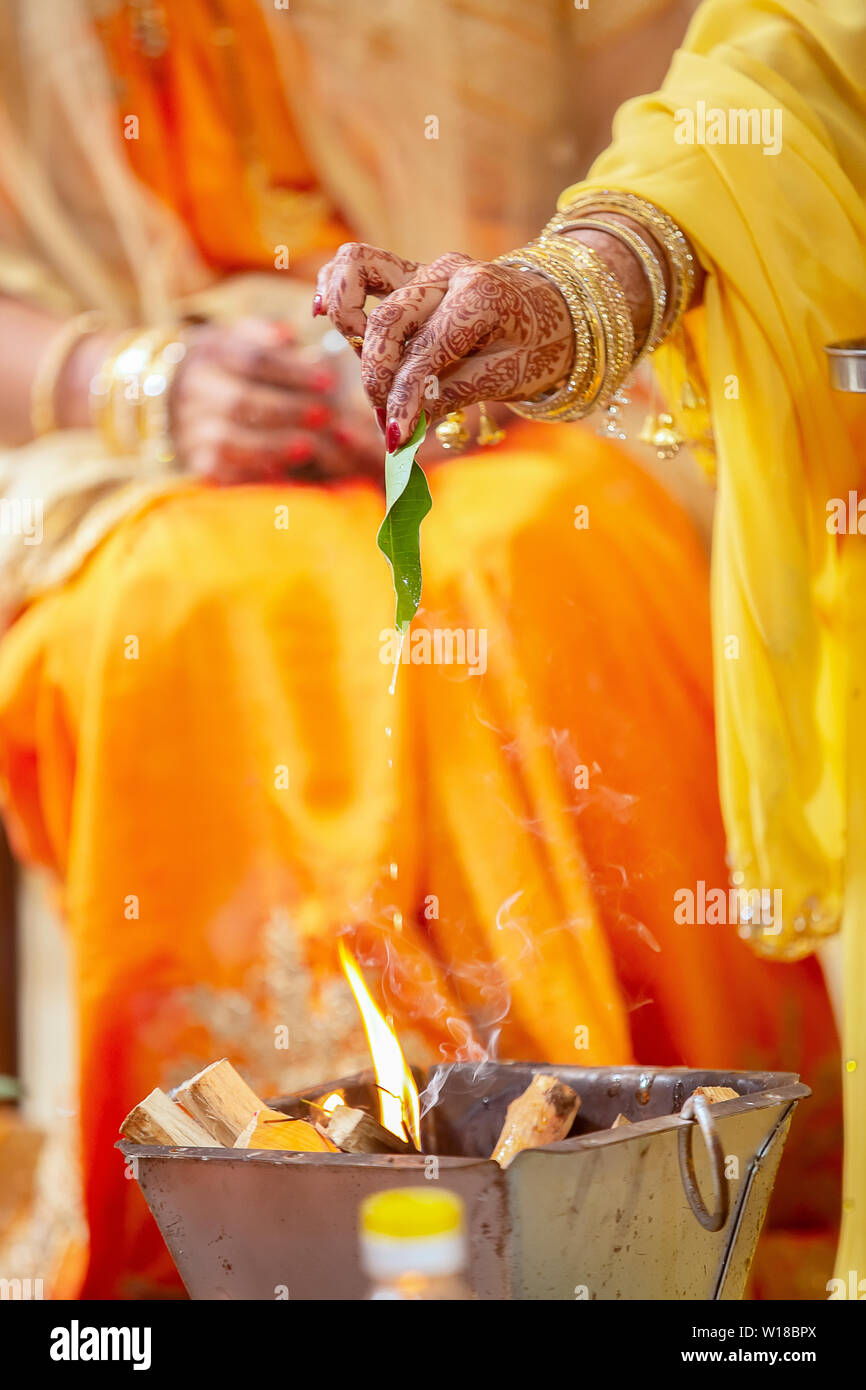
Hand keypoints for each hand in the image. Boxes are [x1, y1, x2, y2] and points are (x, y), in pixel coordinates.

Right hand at [169, 318, 381, 484]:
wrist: (184, 400)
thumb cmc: (234, 369)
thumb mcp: (243, 342)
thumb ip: (268, 338)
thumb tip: (287, 336)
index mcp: (210, 353)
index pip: (253, 359)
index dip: (293, 371)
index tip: (329, 381)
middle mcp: (193, 390)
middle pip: (240, 401)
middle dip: (287, 409)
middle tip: (325, 416)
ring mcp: (189, 427)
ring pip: (227, 440)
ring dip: (271, 445)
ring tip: (308, 447)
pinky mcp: (196, 461)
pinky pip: (220, 471)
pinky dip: (251, 476)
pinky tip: (283, 476)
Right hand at [316, 243, 572, 451]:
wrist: (558, 311)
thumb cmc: (540, 347)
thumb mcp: (508, 378)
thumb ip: (452, 394)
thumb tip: (402, 426)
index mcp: (481, 295)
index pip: (426, 352)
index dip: (406, 399)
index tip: (397, 439)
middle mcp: (446, 272)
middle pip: (388, 321)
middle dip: (379, 377)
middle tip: (389, 422)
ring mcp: (425, 268)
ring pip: (359, 269)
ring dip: (347, 321)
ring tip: (364, 372)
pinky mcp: (411, 273)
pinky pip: (360, 265)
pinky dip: (338, 287)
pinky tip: (323, 313)